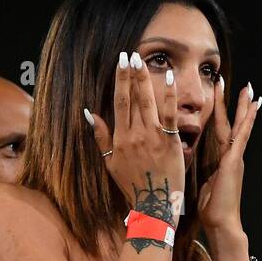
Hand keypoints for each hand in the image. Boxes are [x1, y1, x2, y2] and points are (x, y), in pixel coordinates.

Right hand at [84, 50, 184, 224]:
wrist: (154, 205)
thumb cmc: (133, 186)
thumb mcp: (110, 163)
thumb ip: (101, 137)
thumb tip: (89, 114)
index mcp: (120, 138)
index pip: (119, 102)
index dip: (119, 80)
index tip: (120, 62)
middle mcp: (134, 134)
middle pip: (132, 98)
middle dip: (131, 74)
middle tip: (130, 54)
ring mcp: (153, 137)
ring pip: (148, 102)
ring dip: (145, 79)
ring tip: (143, 60)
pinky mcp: (170, 142)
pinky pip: (169, 114)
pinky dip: (170, 95)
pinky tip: (172, 77)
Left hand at [197, 78, 260, 236]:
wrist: (221, 223)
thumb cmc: (211, 210)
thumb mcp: (203, 185)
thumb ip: (203, 172)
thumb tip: (194, 165)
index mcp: (223, 161)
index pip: (222, 132)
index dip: (222, 115)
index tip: (222, 99)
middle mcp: (231, 157)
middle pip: (233, 124)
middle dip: (236, 105)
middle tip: (241, 85)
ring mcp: (234, 157)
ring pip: (239, 126)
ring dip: (243, 106)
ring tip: (248, 89)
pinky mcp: (234, 160)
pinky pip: (241, 135)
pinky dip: (247, 119)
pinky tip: (254, 106)